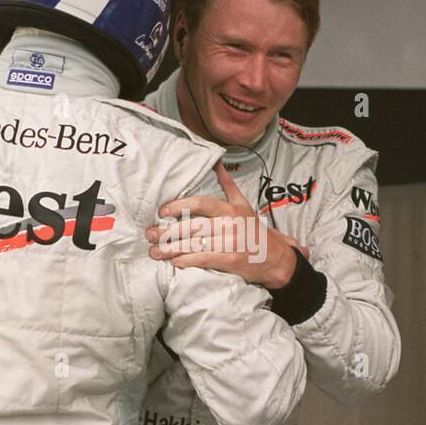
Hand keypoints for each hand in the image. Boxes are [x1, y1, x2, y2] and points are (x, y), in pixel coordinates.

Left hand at [145, 163, 308, 288]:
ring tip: (155, 251)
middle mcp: (230, 223)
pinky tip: (175, 262)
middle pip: (193, 225)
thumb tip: (217, 162)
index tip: (162, 211)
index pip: (201, 203)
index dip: (179, 205)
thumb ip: (227, 184)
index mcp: (230, 208)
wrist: (276, 258)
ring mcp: (231, 242)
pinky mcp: (232, 261)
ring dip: (171, 249)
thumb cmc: (254, 230)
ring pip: (195, 243)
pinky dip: (188, 261)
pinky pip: (205, 259)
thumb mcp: (244, 204)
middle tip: (149, 234)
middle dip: (168, 231)